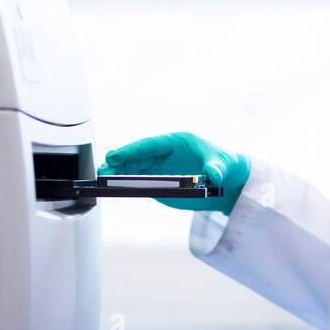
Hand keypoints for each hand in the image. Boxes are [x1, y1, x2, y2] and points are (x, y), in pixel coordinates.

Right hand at [97, 132, 250, 212]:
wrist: (227, 181)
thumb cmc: (226, 164)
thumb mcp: (223, 164)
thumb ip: (216, 168)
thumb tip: (212, 174)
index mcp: (176, 141)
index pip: (150, 144)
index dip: (133, 150)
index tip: (116, 155)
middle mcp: (164, 154)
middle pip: (137, 157)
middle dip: (120, 162)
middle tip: (103, 170)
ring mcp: (159, 169)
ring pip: (134, 169)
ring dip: (118, 174)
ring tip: (102, 179)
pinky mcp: (159, 184)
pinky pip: (139, 183)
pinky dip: (125, 185)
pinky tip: (112, 188)